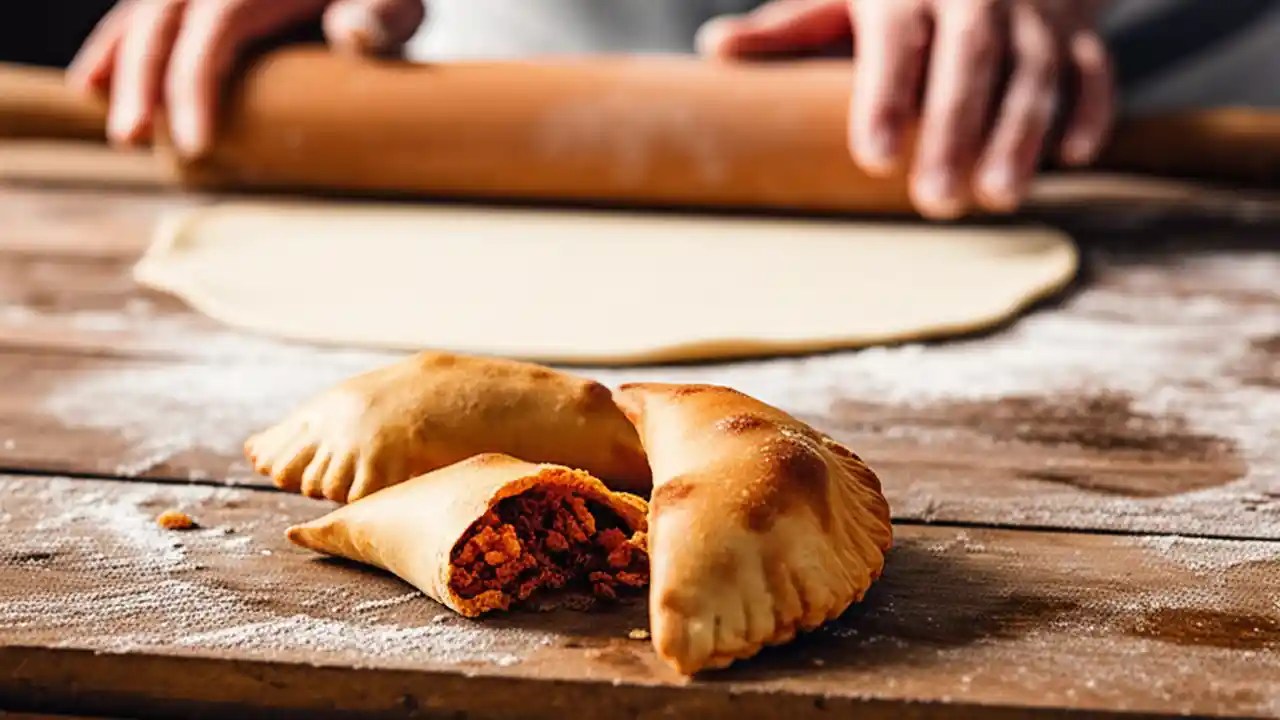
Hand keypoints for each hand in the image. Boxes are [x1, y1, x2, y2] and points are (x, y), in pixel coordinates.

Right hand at [68, 0, 424, 156]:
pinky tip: (94, 84)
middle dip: (142, 83)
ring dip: (120, 69)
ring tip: (119, 129)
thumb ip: (380, 16)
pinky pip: (145, 12)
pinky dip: (118, 45)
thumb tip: (353, 36)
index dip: (196, 85)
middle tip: (132, 142)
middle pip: (162, 22)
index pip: (215, 28)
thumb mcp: (395, 0)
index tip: (198, 144)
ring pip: (142, 16)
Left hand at [699, 0, 1114, 217]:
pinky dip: (1090, 106)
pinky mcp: (1077, 31)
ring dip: (1022, 132)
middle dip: (958, 129)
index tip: (875, 159)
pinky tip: (1075, 155)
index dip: (886, 97)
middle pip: (971, 58)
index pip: (895, 42)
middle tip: (938, 201)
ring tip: (1001, 197)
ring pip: (1035, 68)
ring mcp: (1032, 12)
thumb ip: (791, 31)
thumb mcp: (842, 0)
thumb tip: (715, 48)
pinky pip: (1093, 66)